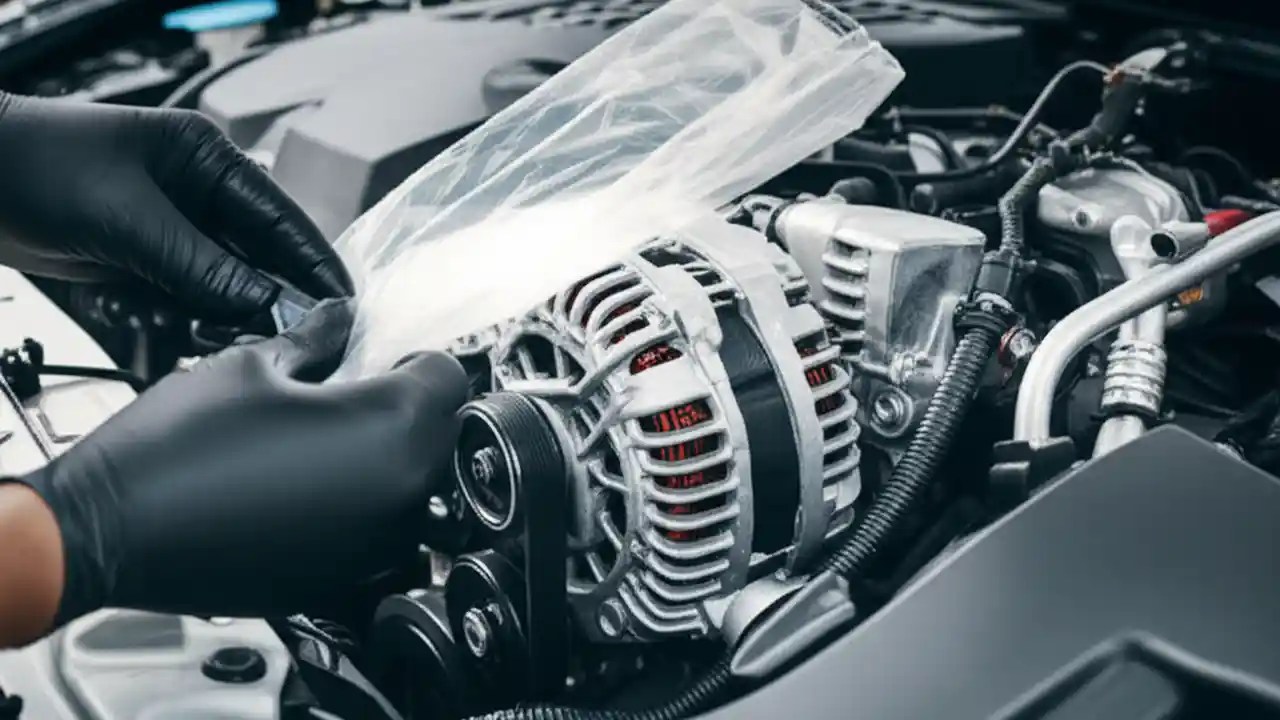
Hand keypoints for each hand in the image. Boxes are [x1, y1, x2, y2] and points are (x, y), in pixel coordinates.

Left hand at [0, 92, 351, 319]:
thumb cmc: (35, 166)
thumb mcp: (130, 218)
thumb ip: (203, 265)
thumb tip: (268, 304)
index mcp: (208, 159)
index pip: (282, 218)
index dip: (315, 265)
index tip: (343, 307)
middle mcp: (198, 194)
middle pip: (259, 259)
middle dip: (272, 300)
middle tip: (294, 341)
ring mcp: (171, 229)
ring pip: (224, 286)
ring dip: (224, 315)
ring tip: (226, 338)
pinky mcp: (143, 261)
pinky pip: (185, 299)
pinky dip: (184, 318)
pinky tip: (176, 327)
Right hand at [10, 300, 467, 627]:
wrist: (109, 533)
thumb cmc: (175, 448)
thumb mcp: (253, 364)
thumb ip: (318, 338)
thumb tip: (343, 320)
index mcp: (392, 428)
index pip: (451, 375)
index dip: (414, 359)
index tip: (385, 359)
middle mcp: (403, 493)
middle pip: (444, 432)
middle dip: (408, 408)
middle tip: (353, 396)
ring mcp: (379, 545)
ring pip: (419, 485)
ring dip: (390, 460)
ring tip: (327, 445)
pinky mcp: (349, 579)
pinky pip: (383, 532)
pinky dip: (363, 509)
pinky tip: (309, 491)